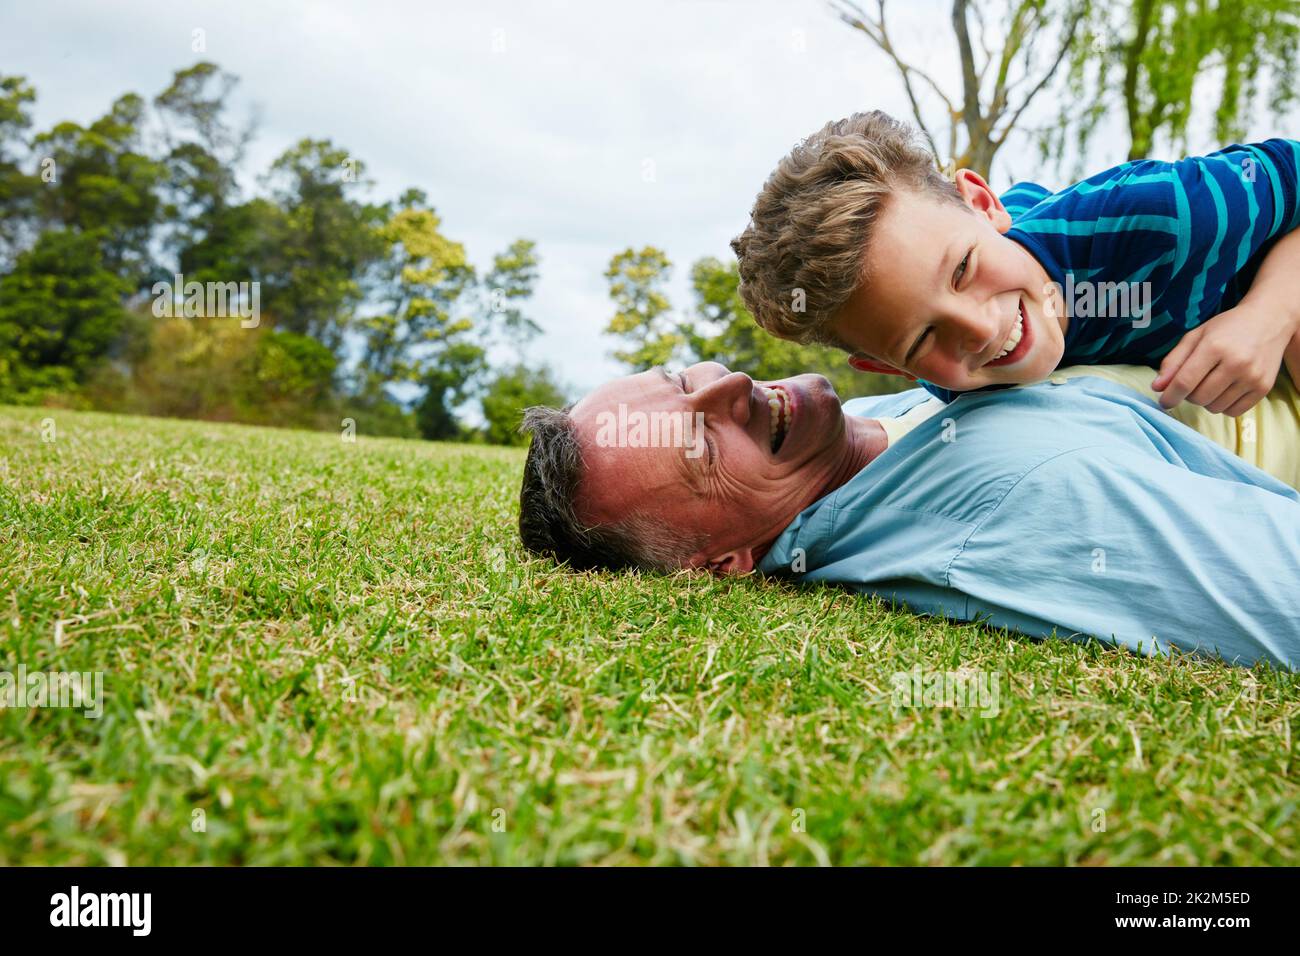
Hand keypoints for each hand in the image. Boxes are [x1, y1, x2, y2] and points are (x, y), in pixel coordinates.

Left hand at [1151, 304, 1293, 415]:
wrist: (1270, 321)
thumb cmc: (1227, 329)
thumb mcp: (1196, 336)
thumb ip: (1173, 361)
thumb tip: (1156, 388)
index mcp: (1215, 347)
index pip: (1185, 382)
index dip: (1170, 396)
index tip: (1163, 401)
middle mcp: (1237, 363)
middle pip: (1199, 398)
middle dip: (1189, 395)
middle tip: (1194, 381)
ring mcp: (1253, 377)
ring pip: (1214, 407)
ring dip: (1206, 400)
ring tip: (1212, 381)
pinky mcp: (1264, 388)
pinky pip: (1233, 412)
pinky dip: (1223, 405)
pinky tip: (1226, 389)